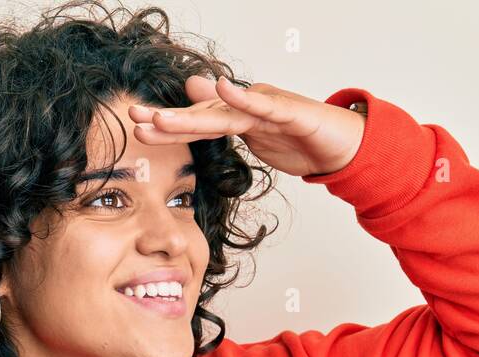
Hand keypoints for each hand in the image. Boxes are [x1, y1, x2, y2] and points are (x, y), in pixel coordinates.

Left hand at [127, 75, 365, 178]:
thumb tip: (195, 94)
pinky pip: (263, 105)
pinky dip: (243, 97)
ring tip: (161, 119)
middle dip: (168, 120)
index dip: (168, 125)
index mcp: (239, 116)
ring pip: (225, 113)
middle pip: (203, 115)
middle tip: (135, 119)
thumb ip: (226, 119)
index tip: (135, 126)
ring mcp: (269, 107)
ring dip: (192, 116)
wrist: (343, 146)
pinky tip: (223, 88)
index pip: (198, 122)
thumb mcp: (255, 134)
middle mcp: (249, 106)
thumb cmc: (300, 139)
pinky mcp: (290, 113)